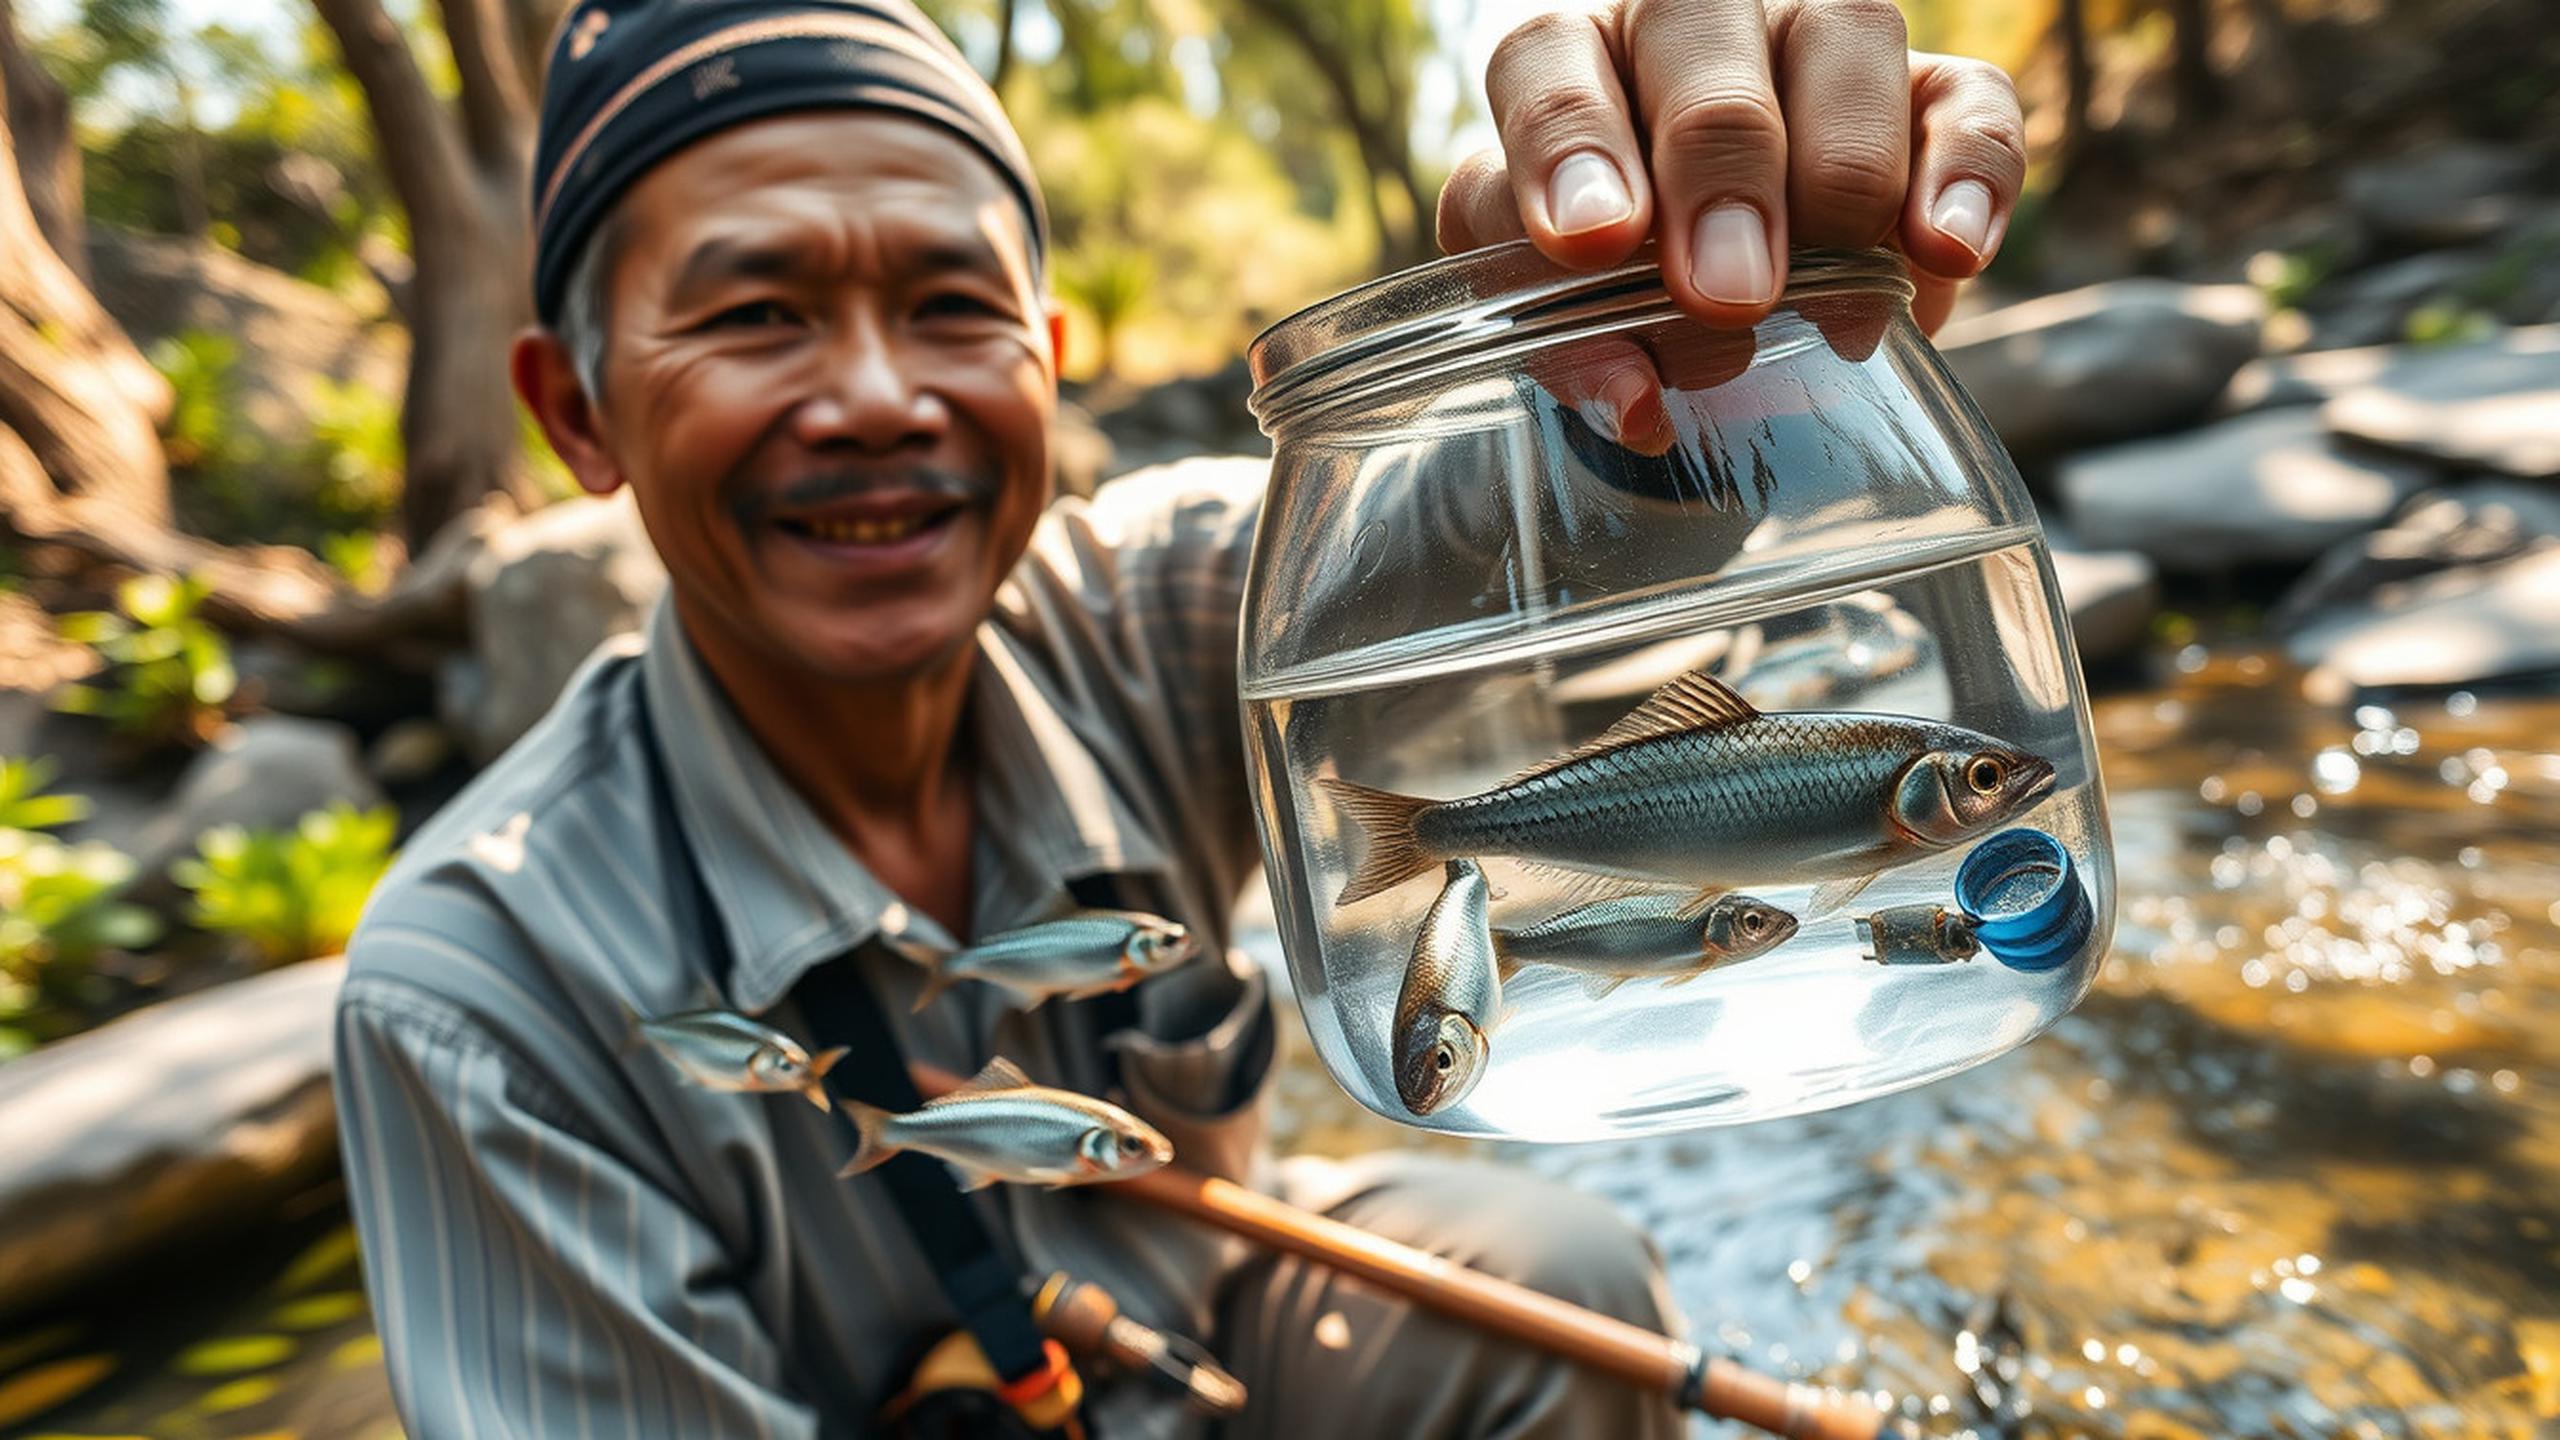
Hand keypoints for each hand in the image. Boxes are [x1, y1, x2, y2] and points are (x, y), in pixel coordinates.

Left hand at [1439, 0, 2026, 334]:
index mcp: (1567, 60)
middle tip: (1729, 295)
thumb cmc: (1600, 289)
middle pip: (1704, 26)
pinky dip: (1971, 171)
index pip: (1549, 60)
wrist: (1696, 311)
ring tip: (1834, 302)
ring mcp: (1812, 41)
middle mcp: (1688, 25)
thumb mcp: (1554, 317)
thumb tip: (1638, 407)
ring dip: (1843, 170)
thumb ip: (1572, 347)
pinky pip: (1968, 99)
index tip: (1591, 242)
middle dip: (1720, 169)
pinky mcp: (1926, 94)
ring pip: (1846, 33)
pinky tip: (1947, 255)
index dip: (1569, 144)